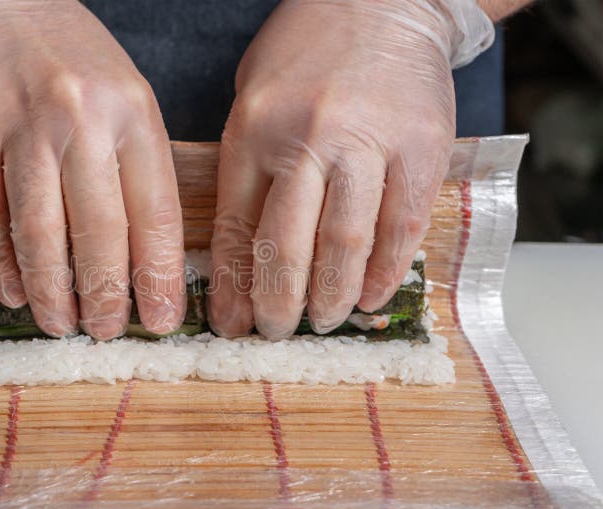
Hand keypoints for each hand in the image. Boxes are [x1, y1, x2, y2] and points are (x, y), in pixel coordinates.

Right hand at [0, 0, 185, 339]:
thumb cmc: (69, 64)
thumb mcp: (124, 100)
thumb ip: (138, 169)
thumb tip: (148, 260)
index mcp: (133, 112)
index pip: (157, 213)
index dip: (161, 277)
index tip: (163, 319)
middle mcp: (80, 117)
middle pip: (100, 231)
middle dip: (106, 295)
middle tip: (106, 331)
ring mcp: (19, 124)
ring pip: (40, 233)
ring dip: (53, 292)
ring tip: (61, 324)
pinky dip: (1, 265)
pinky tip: (16, 292)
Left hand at [209, 0, 491, 338]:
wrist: (383, 1)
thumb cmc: (308, 52)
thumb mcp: (254, 98)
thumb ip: (246, 167)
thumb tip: (239, 252)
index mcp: (255, 128)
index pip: (236, 225)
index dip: (231, 284)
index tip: (229, 321)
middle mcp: (310, 138)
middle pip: (287, 244)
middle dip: (277, 303)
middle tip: (274, 332)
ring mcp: (370, 143)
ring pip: (345, 244)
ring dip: (331, 298)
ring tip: (320, 324)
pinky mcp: (422, 148)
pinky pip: (402, 227)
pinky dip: (384, 272)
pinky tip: (369, 299)